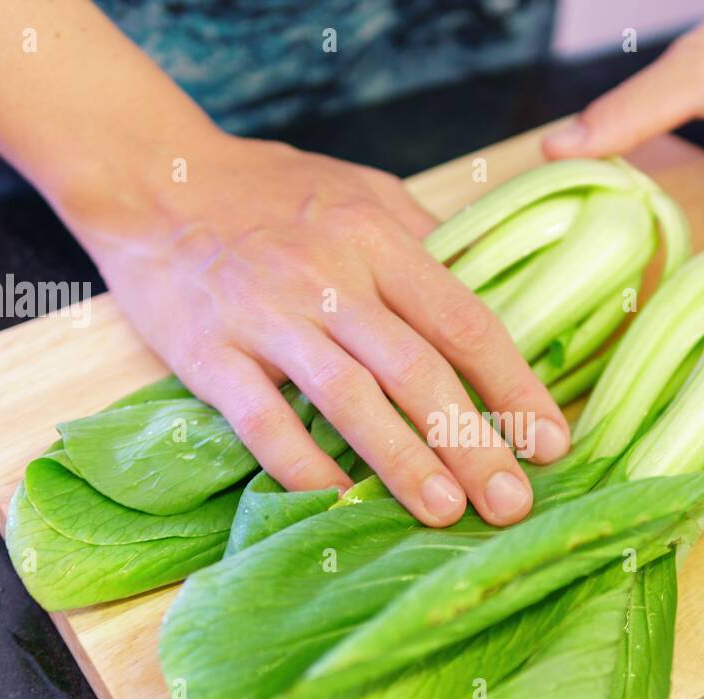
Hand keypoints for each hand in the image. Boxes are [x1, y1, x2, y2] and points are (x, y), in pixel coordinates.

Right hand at [62, 132, 570, 526]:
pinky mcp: (208, 352)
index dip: (513, 386)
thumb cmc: (269, 192)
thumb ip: (425, 242)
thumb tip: (491, 298)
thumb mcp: (361, 190)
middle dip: (473, 441)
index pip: (463, 321)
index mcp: (376, 237)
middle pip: (416, 369)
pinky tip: (341, 504)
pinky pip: (263, 421)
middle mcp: (328, 277)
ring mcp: (266, 316)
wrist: (152, 180)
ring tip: (446, 513)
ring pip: (349, 399)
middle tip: (513, 502)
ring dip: (403, 462)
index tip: (551, 440)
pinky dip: (304, 467)